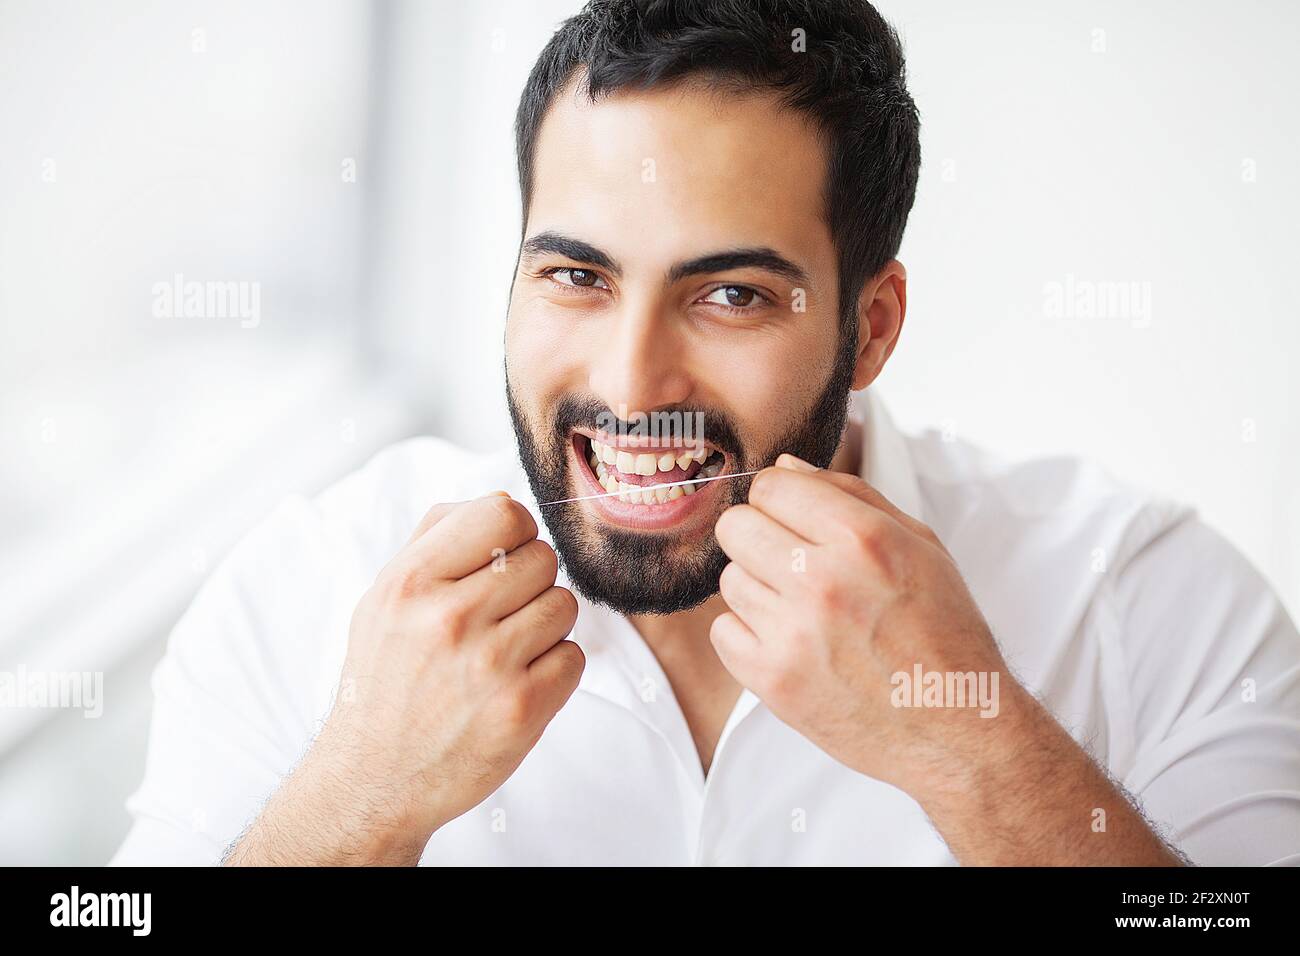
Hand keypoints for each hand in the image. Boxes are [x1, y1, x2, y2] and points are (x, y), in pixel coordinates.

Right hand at [227, 492, 582, 864]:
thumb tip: (502, 501)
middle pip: (543, 558)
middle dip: (531, 583)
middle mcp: (448, 618)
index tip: (504, 559)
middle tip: (501, 616)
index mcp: (411, 581)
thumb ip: (437, 539)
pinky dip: (554, 670)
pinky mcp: (520, 710)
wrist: (373, 779)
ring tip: (506, 652)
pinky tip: (517, 684)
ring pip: (564, 606)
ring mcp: (488, 666)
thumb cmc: (386, 679)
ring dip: (545, 627)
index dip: (516, 533)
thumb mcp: (385, 598)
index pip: (504, 512)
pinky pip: (573, 658)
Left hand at [711, 454, 1016, 800]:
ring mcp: (793, 633)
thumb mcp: (920, 545)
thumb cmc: (944, 634)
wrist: (958, 728)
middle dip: (761, 538)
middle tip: (794, 565)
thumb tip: (785, 467)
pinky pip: (722, 631)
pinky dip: (749, 636)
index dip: (780, 501)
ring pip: (729, 579)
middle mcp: (822, 580)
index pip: (770, 486)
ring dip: (759, 588)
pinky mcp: (772, 679)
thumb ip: (849, 496)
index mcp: (862, 537)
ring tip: (803, 611)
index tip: (794, 520)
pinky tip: (790, 643)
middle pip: (736, 526)